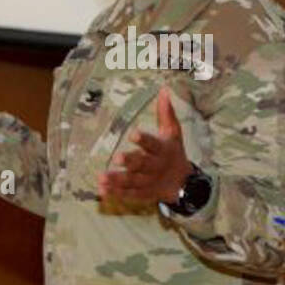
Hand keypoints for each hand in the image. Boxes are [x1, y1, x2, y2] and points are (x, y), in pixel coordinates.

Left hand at [97, 85, 192, 205]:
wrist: (183, 183)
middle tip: (117, 158)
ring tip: (102, 178)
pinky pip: (129, 194)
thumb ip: (166, 113)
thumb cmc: (173, 151)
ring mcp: (149, 182)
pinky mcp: (142, 194)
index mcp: (163, 150)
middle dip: (130, 162)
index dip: (144, 140)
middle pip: (142, 165)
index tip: (133, 134)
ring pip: (133, 182)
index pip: (153, 144)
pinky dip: (116, 193)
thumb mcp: (173, 132)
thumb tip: (164, 89)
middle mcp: (156, 167)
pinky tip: (102, 190)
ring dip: (118, 180)